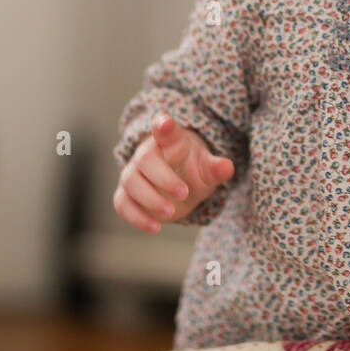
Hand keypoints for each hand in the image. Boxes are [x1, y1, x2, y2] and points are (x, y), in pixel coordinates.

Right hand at [113, 113, 233, 231]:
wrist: (180, 188)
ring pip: (130, 181)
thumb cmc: (194, 170)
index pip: (164, 129)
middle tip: (183, 193)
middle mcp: (147, 153)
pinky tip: (156, 227)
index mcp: (170, 141)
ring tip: (171, 212)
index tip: (165, 123)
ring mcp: (134, 173)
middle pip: (145, 159)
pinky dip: (137, 217)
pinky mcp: (126, 194)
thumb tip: (227, 167)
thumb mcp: (208, 169)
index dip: (163, 126)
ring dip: (150, 199)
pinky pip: (122, 204)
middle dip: (163, 177)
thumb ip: (215, 168)